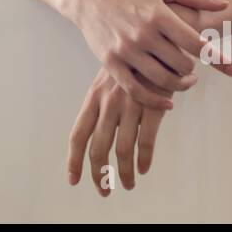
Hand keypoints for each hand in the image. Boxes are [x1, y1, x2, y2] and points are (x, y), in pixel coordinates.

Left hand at [67, 66, 172, 195]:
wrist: (158, 40)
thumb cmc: (133, 63)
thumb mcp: (110, 79)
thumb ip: (103, 104)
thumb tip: (99, 136)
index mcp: (94, 97)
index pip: (77, 133)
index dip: (73, 160)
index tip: (73, 180)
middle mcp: (108, 102)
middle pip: (97, 147)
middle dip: (98, 174)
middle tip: (103, 191)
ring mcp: (130, 104)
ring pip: (122, 149)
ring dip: (124, 173)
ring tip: (129, 185)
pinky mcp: (153, 105)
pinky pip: (146, 141)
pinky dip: (144, 159)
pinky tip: (145, 168)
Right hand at [69, 0, 231, 108]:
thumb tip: (225, 5)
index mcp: (157, 14)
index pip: (195, 43)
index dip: (217, 58)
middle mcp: (142, 33)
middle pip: (182, 65)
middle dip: (193, 69)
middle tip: (193, 67)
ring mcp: (125, 50)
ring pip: (163, 80)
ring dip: (180, 85)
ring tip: (185, 81)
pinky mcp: (111, 63)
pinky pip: (137, 91)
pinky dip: (155, 101)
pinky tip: (167, 103)